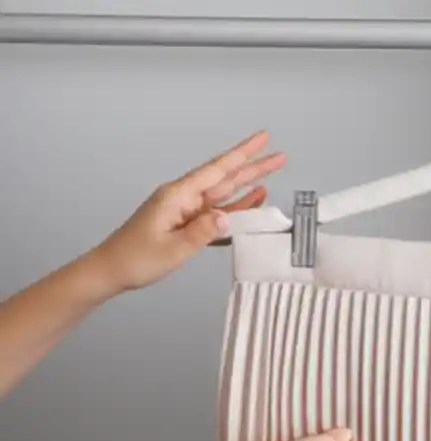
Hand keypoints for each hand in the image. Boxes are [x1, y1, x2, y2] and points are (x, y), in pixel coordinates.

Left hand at [88, 131, 285, 292]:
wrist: (111, 270)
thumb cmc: (135, 259)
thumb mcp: (172, 248)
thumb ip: (202, 233)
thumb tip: (227, 218)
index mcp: (178, 196)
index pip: (217, 170)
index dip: (242, 154)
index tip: (262, 138)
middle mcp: (184, 198)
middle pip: (225, 178)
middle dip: (252, 165)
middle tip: (279, 155)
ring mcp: (187, 210)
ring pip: (225, 193)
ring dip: (249, 184)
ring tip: (273, 173)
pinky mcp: (188, 224)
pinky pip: (218, 212)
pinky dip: (237, 206)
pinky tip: (254, 200)